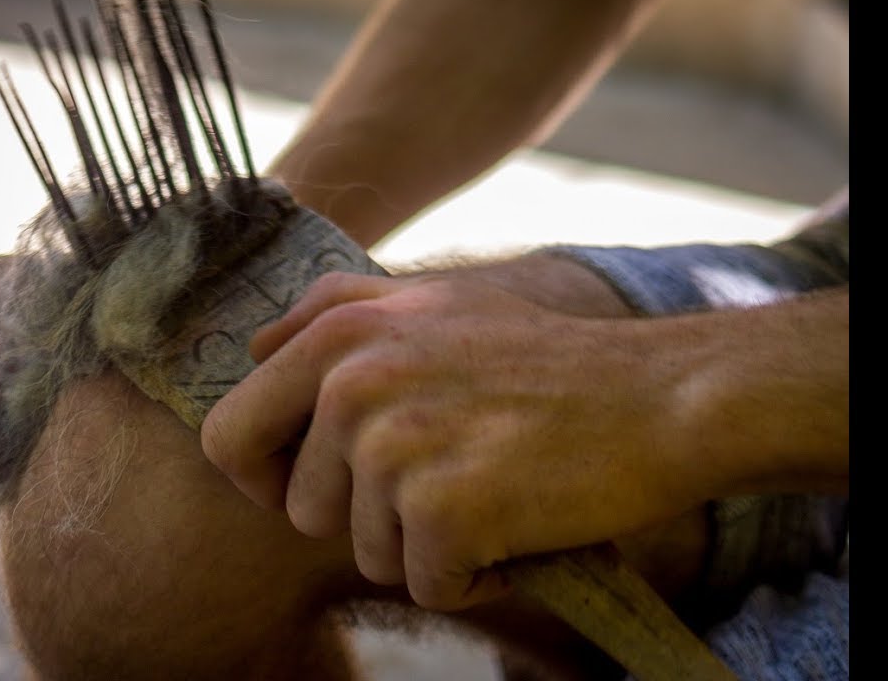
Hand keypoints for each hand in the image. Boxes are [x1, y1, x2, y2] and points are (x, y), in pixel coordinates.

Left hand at [202, 269, 702, 610]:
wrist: (658, 396)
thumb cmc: (545, 359)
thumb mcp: (430, 302)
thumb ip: (333, 312)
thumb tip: (255, 349)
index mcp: (336, 334)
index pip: (229, 433)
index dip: (267, 474)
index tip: (324, 482)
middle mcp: (350, 382)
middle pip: (295, 507)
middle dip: (356, 516)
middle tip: (432, 490)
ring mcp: (393, 446)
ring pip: (365, 551)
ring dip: (425, 543)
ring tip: (490, 490)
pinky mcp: (440, 510)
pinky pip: (425, 585)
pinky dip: (472, 576)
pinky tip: (516, 528)